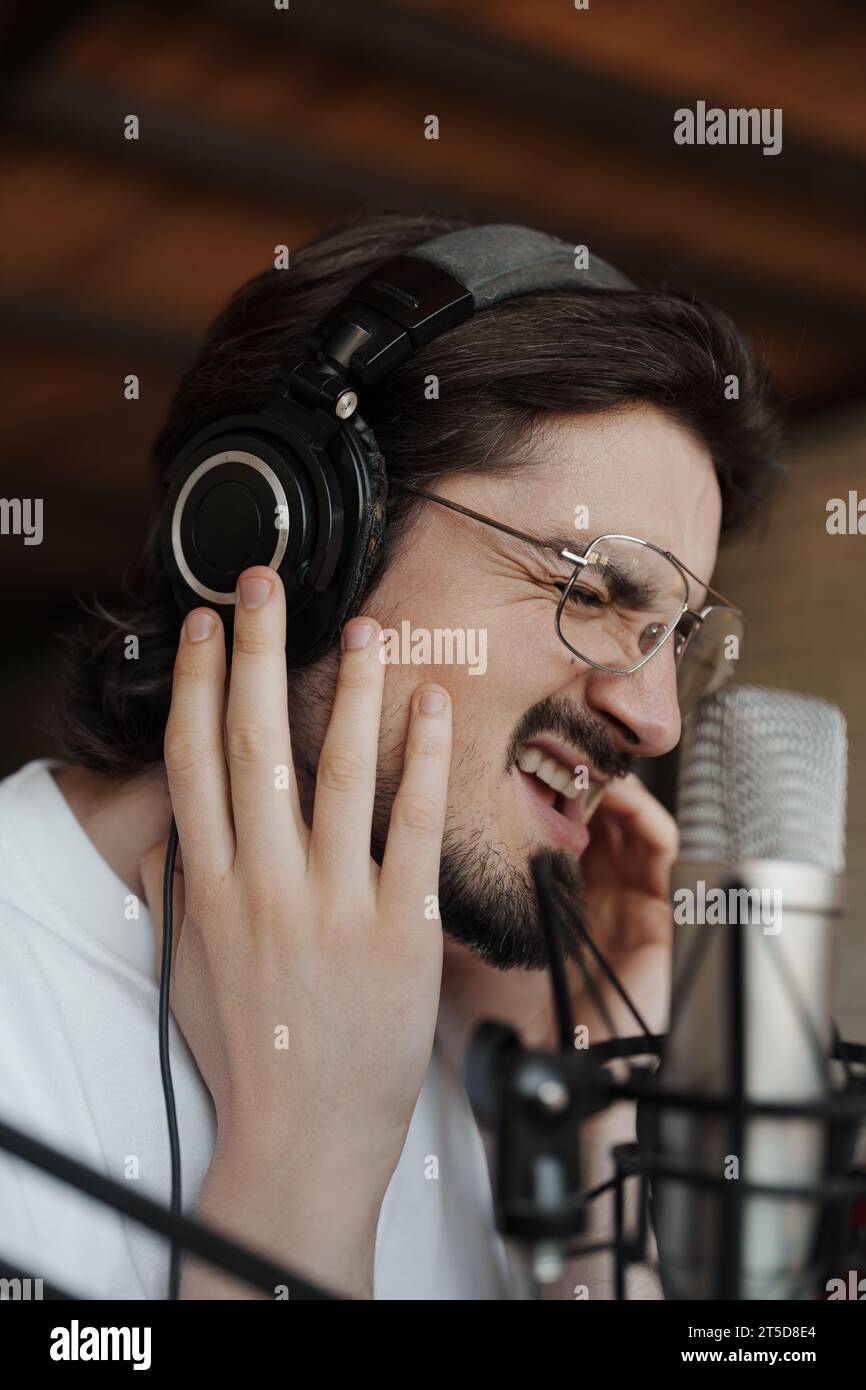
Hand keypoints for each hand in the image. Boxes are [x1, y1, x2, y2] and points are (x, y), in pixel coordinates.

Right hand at [139, 566, 451, 1295]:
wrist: (305, 1134)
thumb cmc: (253, 1051)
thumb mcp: (192, 966)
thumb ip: (182, 889)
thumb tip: (174, 827)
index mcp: (211, 886)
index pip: (193, 760)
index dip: (194, 682)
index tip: (202, 626)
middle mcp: (265, 881)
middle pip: (253, 742)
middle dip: (254, 651)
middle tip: (262, 583)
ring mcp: (333, 900)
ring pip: (336, 769)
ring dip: (346, 687)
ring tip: (362, 624)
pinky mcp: (398, 926)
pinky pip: (413, 825)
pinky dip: (422, 760)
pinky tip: (428, 706)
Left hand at [438, 773, 675, 1062]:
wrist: (537, 1076)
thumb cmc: (489, 1024)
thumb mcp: (441, 941)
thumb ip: (426, 890)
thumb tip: (384, 832)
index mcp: (533, 896)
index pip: (538, 821)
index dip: (525, 783)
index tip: (500, 751)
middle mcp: (579, 894)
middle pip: (583, 812)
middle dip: (565, 772)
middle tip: (541, 744)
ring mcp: (617, 902)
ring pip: (622, 817)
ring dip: (604, 783)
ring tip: (578, 762)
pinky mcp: (653, 914)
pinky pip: (661, 845)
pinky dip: (643, 808)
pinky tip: (615, 795)